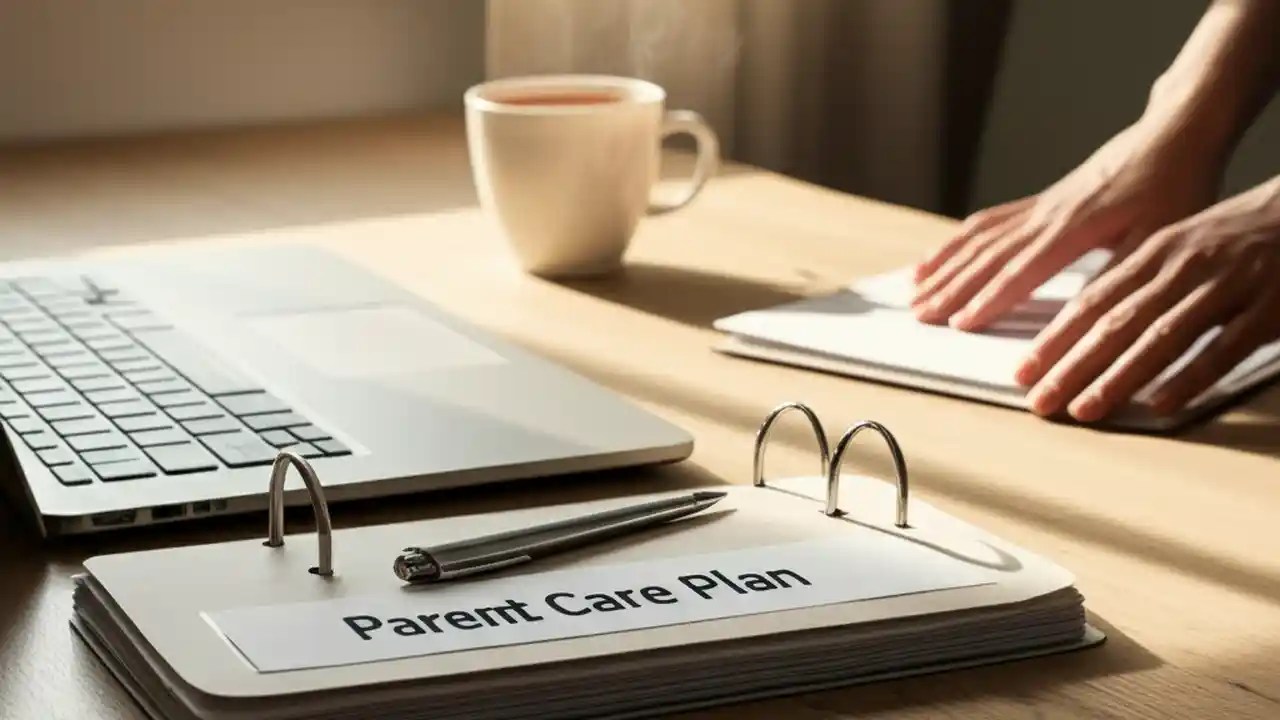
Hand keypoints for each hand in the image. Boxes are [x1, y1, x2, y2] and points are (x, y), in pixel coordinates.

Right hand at [912, 122, 1223, 330]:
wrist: (1173, 135)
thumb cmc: (1176, 186)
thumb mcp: (1159, 236)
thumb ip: (1119, 274)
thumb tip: (1085, 314)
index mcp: (1074, 227)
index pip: (1022, 270)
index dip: (990, 298)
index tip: (960, 323)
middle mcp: (1046, 216)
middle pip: (987, 256)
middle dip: (951, 288)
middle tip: (919, 314)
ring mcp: (1038, 207)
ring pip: (978, 239)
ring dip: (944, 266)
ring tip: (913, 289)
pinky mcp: (1039, 202)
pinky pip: (987, 223)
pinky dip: (956, 242)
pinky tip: (937, 256)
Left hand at [1016, 176, 1279, 420]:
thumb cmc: (1239, 235)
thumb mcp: (1181, 245)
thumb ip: (1137, 282)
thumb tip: (1086, 324)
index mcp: (1157, 251)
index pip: (1093, 301)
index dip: (1055, 338)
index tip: (1024, 371)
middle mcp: (1185, 266)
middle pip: (1117, 323)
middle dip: (1072, 365)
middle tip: (1040, 401)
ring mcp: (1228, 285)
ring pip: (1162, 337)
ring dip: (1119, 377)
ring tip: (1085, 408)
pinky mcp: (1270, 307)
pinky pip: (1224, 348)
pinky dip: (1190, 376)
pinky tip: (1160, 403)